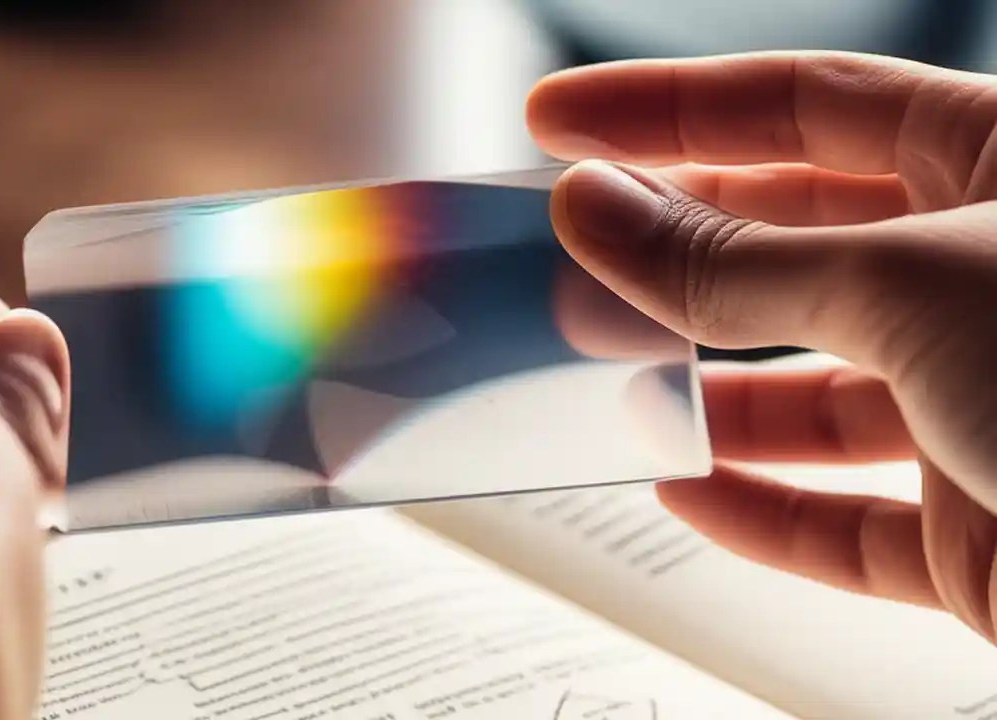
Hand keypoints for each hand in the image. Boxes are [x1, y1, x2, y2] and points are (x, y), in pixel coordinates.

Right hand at [528, 51, 996, 640]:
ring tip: (604, 377)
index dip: (669, 109)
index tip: (562, 124)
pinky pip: (845, 519)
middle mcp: (992, 283)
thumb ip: (734, 261)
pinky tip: (684, 487)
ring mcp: (984, 409)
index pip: (805, 106)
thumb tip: (600, 214)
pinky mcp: (982, 531)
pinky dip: (759, 509)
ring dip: (702, 390)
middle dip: (674, 252)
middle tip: (569, 255)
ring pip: (809, 391)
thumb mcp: (908, 285)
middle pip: (795, 246)